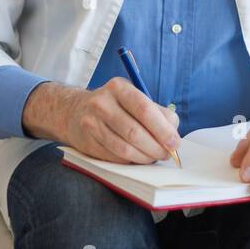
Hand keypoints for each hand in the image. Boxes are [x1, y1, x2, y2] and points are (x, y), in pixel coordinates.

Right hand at [25, 80, 180, 163]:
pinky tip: (138, 157)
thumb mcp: (134, 98)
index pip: (144, 109)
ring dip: (145, 157)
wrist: (74, 111)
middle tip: (167, 154)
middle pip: (134, 132)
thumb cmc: (115, 106)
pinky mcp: (87, 142)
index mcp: (118, 87)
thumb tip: (173, 133)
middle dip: (156, 147)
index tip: (175, 142)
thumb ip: (157, 112)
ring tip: (154, 157)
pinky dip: (131, 160)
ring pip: (124, 148)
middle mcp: (102, 103)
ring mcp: (91, 123)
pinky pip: (114, 157)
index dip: (163, 129)